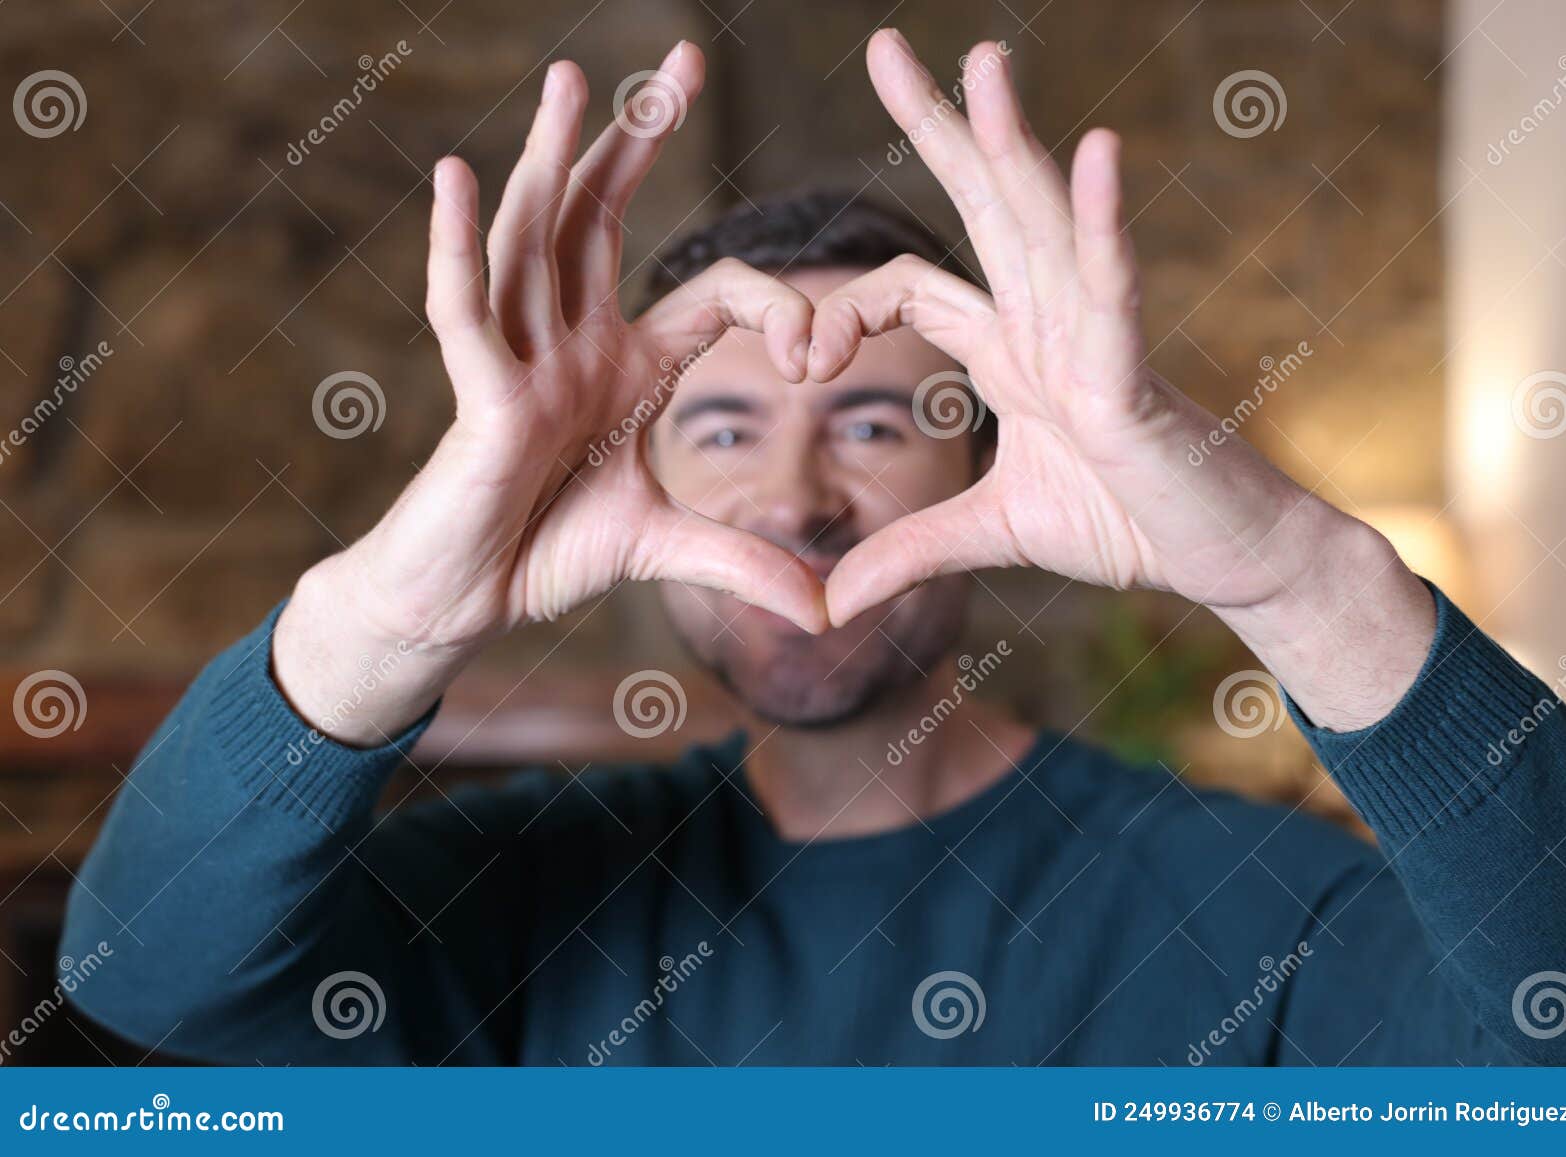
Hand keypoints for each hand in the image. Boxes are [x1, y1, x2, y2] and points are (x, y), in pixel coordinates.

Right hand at [275, 43, 824, 743]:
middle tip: (681, 60)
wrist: (467, 601)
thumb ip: (741, 564)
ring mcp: (522, 361)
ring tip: (574, 80)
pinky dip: (457, 245)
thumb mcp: (663, 548)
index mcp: (626, 367)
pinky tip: (458, 174)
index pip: (711, 297)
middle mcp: (574, 343)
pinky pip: (464, 312)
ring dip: (554, 159)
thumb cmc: (545, 553)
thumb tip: (825, 612)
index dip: (774, 308)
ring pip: (537, 240)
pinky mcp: (477, 397)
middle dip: (641, 139)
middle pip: (606, 220)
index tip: (824, 348)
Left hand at [814, 31, 1433, 728]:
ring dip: (1014, 144)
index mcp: (1010, 348)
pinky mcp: (1135, 379)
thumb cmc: (1125, 524)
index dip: (845, 306)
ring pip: (1047, 225)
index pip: (912, 286)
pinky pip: (1117, 292)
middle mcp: (1047, 323)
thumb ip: (906, 555)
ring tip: (984, 63)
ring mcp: (1094, 342)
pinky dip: (1104, 228)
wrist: (1223, 558)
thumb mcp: (990, 534)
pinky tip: (1097, 153)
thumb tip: (824, 603)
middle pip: (984, 205)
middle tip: (885, 44)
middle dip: (936, 125)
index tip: (798, 354)